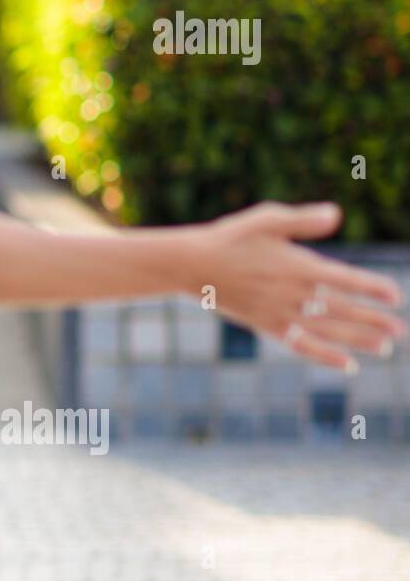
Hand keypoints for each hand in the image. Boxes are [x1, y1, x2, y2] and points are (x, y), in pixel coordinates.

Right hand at [183, 201, 405, 370]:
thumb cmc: (229, 237)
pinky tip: (347, 366)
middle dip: (374, 321)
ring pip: (327, 330)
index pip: (346, 279)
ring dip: (359, 340)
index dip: (373, 289)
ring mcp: (279, 312)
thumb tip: (336, 215)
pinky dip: (325, 356)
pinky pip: (301, 345)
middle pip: (342, 310)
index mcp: (298, 265)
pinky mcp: (266, 325)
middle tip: (399, 331)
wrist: (191, 264)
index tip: (395, 296)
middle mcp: (293, 293)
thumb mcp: (266, 219)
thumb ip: (302, 219)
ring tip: (384, 348)